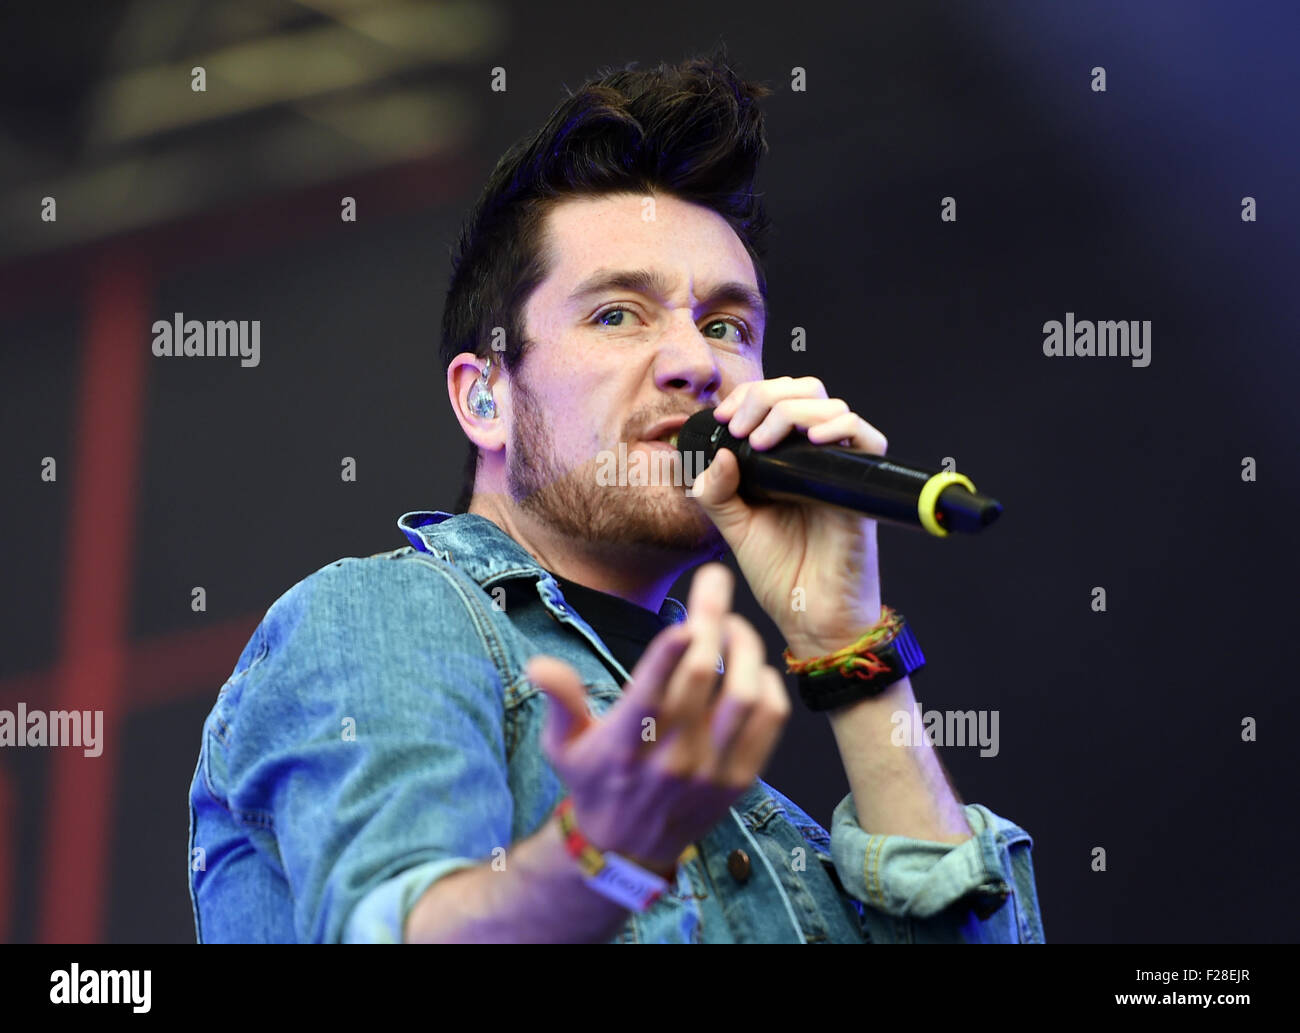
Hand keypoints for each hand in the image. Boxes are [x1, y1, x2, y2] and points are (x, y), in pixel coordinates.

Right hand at [526, 563, 790, 874]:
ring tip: (734, 624)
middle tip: (713, 583)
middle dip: (710, 620)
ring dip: (744, 649)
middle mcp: (670, 758)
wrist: (627, 848)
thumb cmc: (595, 781)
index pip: (649, 694)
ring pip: (742, 696)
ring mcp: (710, 770)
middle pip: (700, 677)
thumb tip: (539, 665)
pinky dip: (768, 686)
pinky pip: (768, 722)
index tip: (682, 620)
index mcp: (624, 744)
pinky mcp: (740, 780)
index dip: (668, 655)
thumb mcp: (563, 744)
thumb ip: (560, 700)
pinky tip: (754, 667)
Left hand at [688, 376, 888, 658]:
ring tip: (761, 440)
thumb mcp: (734, 528)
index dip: (752, 395)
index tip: (723, 417)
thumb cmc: (781, 574)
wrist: (810, 617)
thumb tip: (715, 455)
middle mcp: (815, 458)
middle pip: (807, 391)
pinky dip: (841, 427)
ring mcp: (840, 470)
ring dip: (792, 411)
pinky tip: (812, 439)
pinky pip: (867, 440)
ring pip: (832, 407)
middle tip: (740, 425)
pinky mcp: (861, 489)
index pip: (779, 400)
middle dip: (768, 395)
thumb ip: (717, 493)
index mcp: (785, 460)